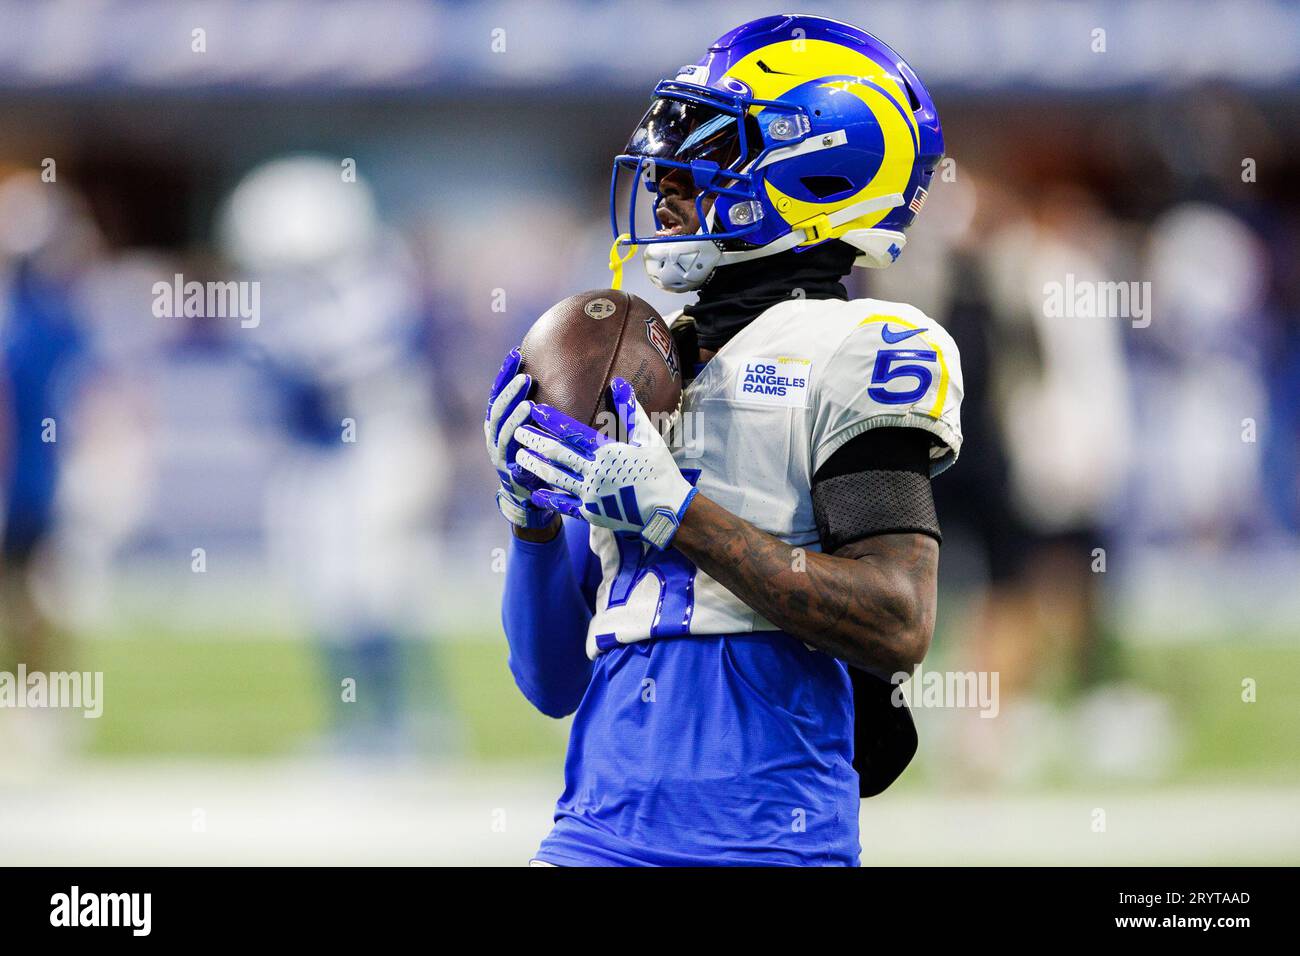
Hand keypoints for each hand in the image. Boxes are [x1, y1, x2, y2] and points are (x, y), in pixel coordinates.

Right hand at [484, 348, 555, 529]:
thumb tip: (563, 378)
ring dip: (512, 404)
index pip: (500, 392)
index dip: (506, 373)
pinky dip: (515, 428)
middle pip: (498, 404)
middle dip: (509, 386)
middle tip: (523, 370)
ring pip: (500, 423)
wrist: (532, 496)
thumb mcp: (538, 432)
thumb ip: (541, 410)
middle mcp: (494, 433)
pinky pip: (508, 444)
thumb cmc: (540, 458)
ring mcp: (497, 450)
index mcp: (501, 422)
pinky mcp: (505, 466)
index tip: (517, 352)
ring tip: (525, 389)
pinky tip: (527, 415)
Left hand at [514, 378, 696, 548]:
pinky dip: (548, 499)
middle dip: (535, 441)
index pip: (573, 433)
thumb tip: (618, 383)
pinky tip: (534, 493)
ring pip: (555, 478)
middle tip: (518, 431)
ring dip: (535, 465)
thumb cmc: (659, 471)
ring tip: (519, 455)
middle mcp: (594, 473)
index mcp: (607, 453)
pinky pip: (564, 506)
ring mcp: (590, 495)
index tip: (535, 410)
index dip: (552, 421)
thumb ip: (630, 411)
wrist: (666, 510)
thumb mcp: (648, 438)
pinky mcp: (590, 513)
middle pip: (557, 454)